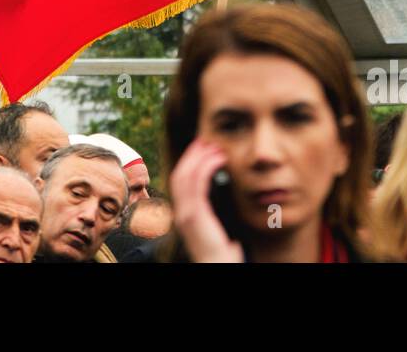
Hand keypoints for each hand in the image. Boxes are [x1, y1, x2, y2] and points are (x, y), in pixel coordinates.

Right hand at [169, 139, 244, 262]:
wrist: (217, 267)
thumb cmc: (221, 254)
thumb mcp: (215, 231)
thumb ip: (214, 218)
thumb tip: (227, 209)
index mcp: (185, 214)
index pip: (181, 182)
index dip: (190, 162)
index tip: (202, 149)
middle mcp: (181, 212)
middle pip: (180, 174)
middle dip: (192, 155)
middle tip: (205, 140)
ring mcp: (186, 213)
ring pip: (185, 176)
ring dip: (199, 157)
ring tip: (213, 146)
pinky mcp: (195, 215)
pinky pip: (197, 184)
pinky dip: (206, 167)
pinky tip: (218, 159)